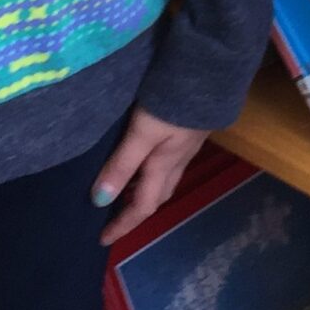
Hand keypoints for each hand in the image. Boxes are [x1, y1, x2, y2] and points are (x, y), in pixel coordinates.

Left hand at [93, 108, 207, 247]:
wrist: (211, 70)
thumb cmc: (173, 102)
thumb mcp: (143, 132)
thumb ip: (122, 163)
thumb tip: (99, 200)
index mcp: (165, 165)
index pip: (143, 206)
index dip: (123, 224)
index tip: (102, 239)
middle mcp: (178, 160)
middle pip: (156, 195)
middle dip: (136, 209)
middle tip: (112, 215)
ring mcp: (186, 144)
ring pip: (164, 177)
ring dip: (144, 188)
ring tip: (122, 186)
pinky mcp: (190, 128)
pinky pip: (169, 161)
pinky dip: (152, 169)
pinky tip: (143, 156)